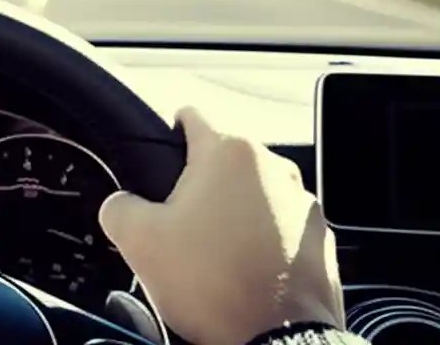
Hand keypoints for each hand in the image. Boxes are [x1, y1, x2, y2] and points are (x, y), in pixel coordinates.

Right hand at [98, 107, 343, 344]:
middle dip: (198, 188)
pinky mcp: (321, 241)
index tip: (158, 165)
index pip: (190, 116)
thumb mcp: (137, 240)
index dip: (166, 136)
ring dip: (232, 216)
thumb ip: (117, 206)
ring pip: (252, 197)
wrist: (277, 341)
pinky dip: (262, 245)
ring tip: (213, 259)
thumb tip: (120, 205)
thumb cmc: (212, 284)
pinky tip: (244, 275)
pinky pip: (280, 230)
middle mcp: (273, 168)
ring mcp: (304, 204)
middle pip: (221, 162)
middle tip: (178, 229)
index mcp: (228, 152)